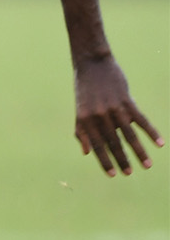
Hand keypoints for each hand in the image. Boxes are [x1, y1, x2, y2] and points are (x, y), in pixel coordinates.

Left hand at [73, 57, 160, 175]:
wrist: (92, 64)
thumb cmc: (85, 90)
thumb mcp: (79, 111)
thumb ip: (81, 131)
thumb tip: (87, 153)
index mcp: (86, 120)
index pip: (97, 146)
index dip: (105, 161)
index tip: (113, 174)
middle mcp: (99, 116)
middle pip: (114, 143)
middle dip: (123, 160)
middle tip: (130, 173)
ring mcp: (114, 108)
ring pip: (129, 135)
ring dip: (139, 151)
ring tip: (147, 165)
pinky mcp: (127, 101)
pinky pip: (141, 120)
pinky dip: (152, 132)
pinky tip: (160, 143)